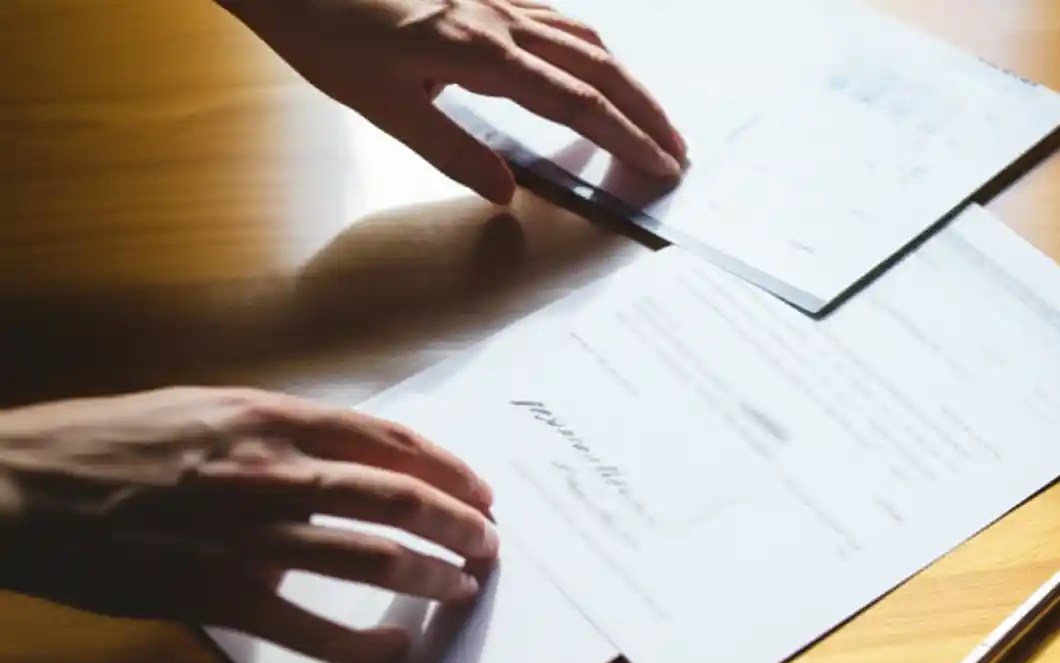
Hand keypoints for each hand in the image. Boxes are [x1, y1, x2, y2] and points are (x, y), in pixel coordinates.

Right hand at [0, 387, 496, 662]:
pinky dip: (361, 641)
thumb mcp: (209, 408)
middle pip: (400, 496)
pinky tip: (389, 645)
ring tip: (462, 586)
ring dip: (431, 575)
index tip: (480, 489)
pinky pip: (311, 625)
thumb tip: (345, 455)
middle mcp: (273, 469)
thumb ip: (280, 429)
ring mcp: (248, 534)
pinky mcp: (217, 593)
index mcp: (272, 417)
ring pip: (372, 556)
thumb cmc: (114, 441)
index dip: (448, 466)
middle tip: (489, 542)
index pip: (389, 438)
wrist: (25, 485)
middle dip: (460, 522)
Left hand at [220, 0, 686, 203]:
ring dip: (626, 78)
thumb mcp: (382, 107)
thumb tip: (507, 192)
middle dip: (645, 110)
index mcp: (480, 52)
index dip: (624, 137)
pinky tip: (593, 66)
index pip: (574, 102)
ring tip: (650, 116)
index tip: (659, 167)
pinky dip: (589, 49)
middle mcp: (499, 18)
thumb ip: (451, 150)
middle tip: (678, 150)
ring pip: (583, 36)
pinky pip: (555, 17)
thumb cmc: (326, 36)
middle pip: (597, 65)